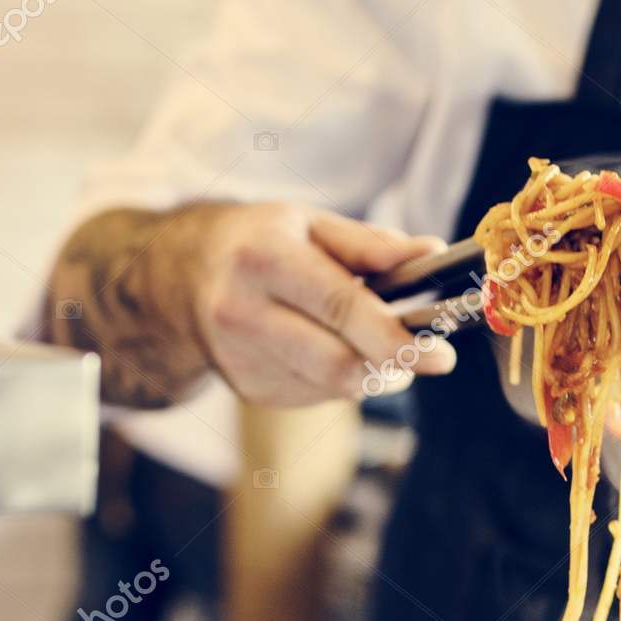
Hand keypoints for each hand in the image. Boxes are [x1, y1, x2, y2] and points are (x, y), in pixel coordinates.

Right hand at [192, 204, 454, 403]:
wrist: (179, 278)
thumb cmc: (258, 243)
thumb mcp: (308, 224)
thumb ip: (371, 245)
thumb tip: (432, 255)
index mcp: (263, 259)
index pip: (341, 308)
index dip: (397, 338)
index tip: (441, 355)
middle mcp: (243, 313)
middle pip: (339, 366)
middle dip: (391, 365)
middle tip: (422, 353)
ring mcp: (242, 360)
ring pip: (335, 388)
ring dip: (369, 370)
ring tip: (364, 338)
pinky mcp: (250, 390)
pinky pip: (319, 396)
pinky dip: (339, 379)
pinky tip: (324, 349)